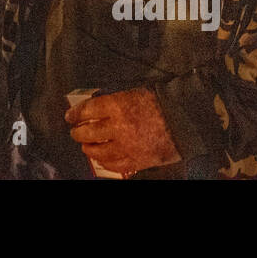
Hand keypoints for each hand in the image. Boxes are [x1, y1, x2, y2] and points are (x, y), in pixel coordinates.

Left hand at [65, 86, 180, 177]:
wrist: (186, 120)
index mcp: (118, 105)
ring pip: (98, 151)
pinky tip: (101, 160)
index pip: (88, 110)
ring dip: (88, 148)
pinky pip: (114, 165)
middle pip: (89, 132)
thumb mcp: (135, 92)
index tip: (70, 116)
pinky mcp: (136, 160)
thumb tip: (97, 106)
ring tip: (85, 146)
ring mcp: (127, 146)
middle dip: (78, 132)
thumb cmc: (162, 102)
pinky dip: (105, 163)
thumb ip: (115, 100)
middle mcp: (118, 127)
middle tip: (75, 131)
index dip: (76, 113)